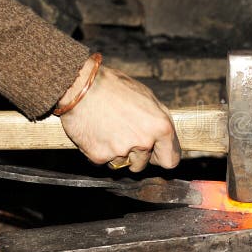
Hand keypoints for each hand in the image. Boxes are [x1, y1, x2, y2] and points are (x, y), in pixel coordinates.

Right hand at [58, 58, 180, 171]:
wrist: (80, 86)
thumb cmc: (114, 87)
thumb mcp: (147, 96)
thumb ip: (159, 119)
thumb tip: (165, 134)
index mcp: (160, 127)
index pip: (171, 160)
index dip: (161, 157)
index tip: (154, 154)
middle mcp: (144, 142)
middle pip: (143, 164)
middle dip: (135, 155)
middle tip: (123, 135)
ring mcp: (121, 151)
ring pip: (122, 164)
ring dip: (117, 154)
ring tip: (109, 130)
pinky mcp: (99, 156)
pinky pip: (103, 161)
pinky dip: (99, 150)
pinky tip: (96, 132)